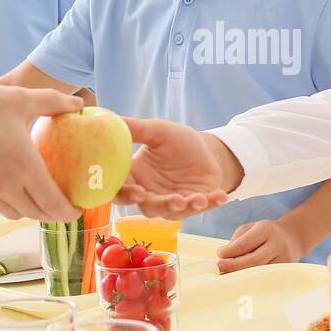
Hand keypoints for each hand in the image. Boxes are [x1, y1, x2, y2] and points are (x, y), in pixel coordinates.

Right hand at [0, 73, 81, 221]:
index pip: (53, 204)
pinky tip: (9, 185)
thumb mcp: (20, 98)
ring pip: (13, 213)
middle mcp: (5, 187)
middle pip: (35, 214)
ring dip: (29, 210)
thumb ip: (53, 102)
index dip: (69, 212)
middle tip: (62, 205)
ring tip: (37, 197)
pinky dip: (7, 202)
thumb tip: (78, 104)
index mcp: (24, 168)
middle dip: (52, 214)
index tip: (78, 209)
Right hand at [117, 117, 237, 216]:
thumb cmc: (176, 141)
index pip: (122, 190)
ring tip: (196, 199)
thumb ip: (135, 129)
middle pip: (147, 207)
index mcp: (135, 177)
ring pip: (173, 211)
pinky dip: (211, 203)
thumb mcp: (157, 131)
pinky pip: (201, 207)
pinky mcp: (195, 204)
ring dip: (184, 206)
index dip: (126, 194)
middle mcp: (150, 194)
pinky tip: (222, 196)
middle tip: (171, 199)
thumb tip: (108, 119)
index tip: (136, 191)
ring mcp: (172, 202)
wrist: (205, 148)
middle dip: (158, 205)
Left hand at [216, 219, 305, 273]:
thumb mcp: (251, 228)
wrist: (292, 239)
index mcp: (266, 230)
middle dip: (235, 266)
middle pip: (254, 260)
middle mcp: (277, 245)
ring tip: (228, 275)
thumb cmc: (265, 234)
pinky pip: (265, 279)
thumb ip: (237, 240)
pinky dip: (251, 280)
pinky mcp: (285, 272)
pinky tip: (241, 280)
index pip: (246, 243)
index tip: (219, 254)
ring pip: (260, 272)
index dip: (230, 251)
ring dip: (241, 275)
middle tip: (220, 267)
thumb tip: (225, 258)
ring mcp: (284, 260)